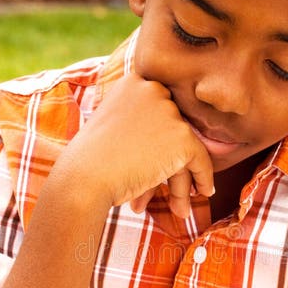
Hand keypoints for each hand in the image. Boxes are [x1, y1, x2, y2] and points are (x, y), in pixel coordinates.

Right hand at [60, 73, 214, 218]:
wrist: (84, 178)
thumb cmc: (91, 161)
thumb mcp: (114, 129)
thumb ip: (142, 126)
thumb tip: (174, 144)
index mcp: (133, 82)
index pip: (160, 109)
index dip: (161, 139)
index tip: (158, 160)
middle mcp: (153, 89)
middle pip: (173, 129)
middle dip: (170, 163)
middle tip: (166, 190)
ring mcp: (169, 112)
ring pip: (185, 148)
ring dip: (181, 178)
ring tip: (179, 205)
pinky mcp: (183, 136)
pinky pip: (201, 160)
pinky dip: (203, 178)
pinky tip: (203, 192)